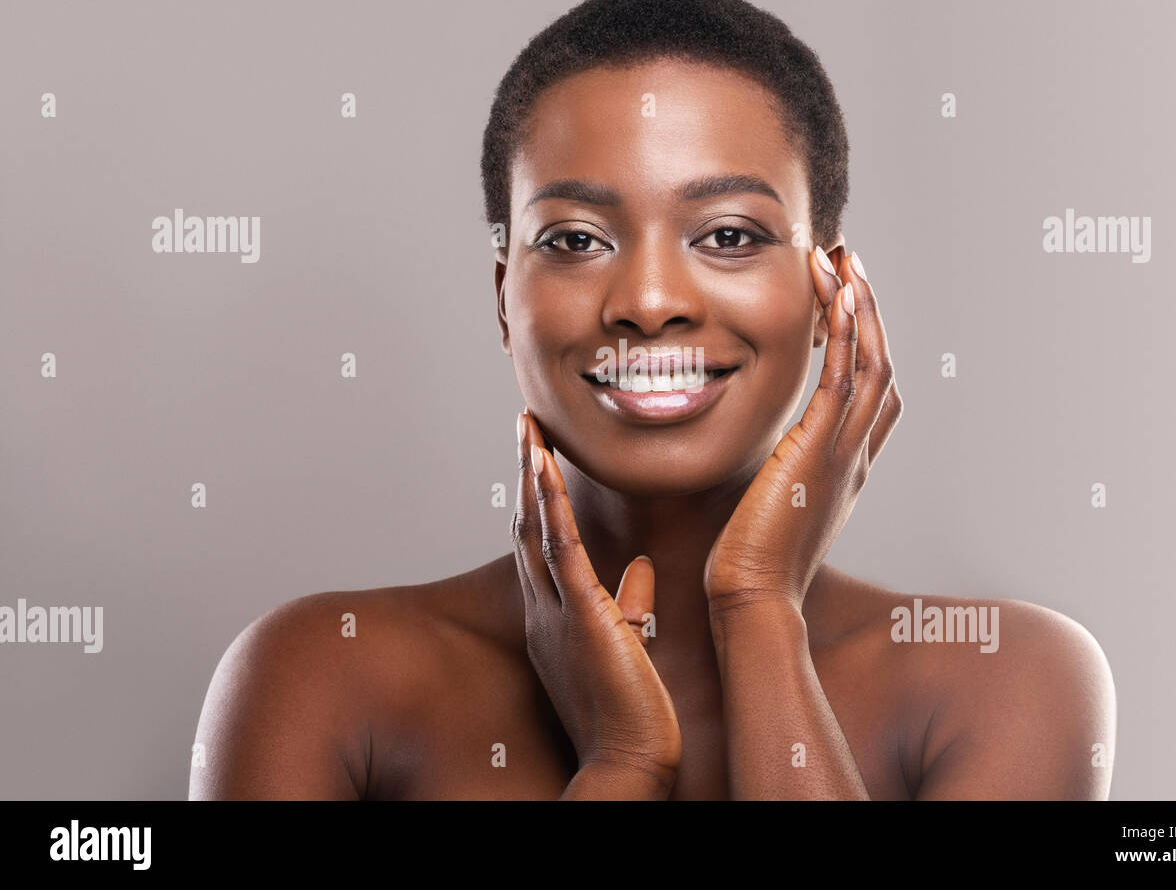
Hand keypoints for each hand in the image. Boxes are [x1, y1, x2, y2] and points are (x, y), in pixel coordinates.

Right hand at [511, 409, 682, 792]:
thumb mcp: (626, 646)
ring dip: (532, 475)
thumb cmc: (629, 713)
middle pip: (528, 526)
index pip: (541, 544)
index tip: (539, 455)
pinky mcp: (581, 615)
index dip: (538, 497)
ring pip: (538, 529)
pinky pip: (559, 549)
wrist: (629, 761)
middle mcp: (545, 610)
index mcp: (556, 617)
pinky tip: (545, 468)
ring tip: (530, 427)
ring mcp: (558, 611)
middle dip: (526, 473)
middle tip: (526, 423)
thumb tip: (639, 568)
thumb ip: (628, 605)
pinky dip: (551, 505)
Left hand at [703, 243, 902, 611]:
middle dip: (868, 309)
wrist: (753, 602)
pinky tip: (839, 294)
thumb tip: (756, 458)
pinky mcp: (818, 452)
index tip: (844, 298)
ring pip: (871, 363)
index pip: (871, 393)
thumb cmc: (748, 565)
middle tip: (849, 260)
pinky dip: (847, 334)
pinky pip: (843, 380)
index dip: (866, 341)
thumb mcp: (769, 508)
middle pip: (881, 365)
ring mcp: (843, 453)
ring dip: (860, 306)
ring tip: (843, 258)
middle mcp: (855, 456)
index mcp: (845, 468)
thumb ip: (774, 476)